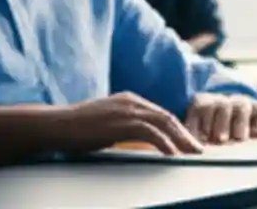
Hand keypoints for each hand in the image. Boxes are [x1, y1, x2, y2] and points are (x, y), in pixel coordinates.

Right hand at [52, 92, 204, 155]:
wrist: (58, 124)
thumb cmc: (77, 128)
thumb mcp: (106, 124)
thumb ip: (123, 128)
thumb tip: (137, 140)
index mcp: (129, 100)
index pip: (160, 113)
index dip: (176, 128)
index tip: (187, 142)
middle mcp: (132, 101)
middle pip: (167, 117)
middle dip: (185, 134)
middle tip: (198, 149)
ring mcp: (127, 110)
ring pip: (164, 123)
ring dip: (181, 139)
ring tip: (192, 153)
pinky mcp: (122, 122)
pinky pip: (151, 133)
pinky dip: (165, 144)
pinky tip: (173, 155)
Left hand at [184, 93, 256, 143]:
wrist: (237, 117)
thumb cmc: (211, 130)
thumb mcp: (198, 132)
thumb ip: (192, 139)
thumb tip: (189, 150)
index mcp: (204, 103)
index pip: (200, 106)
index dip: (198, 121)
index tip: (199, 137)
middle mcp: (223, 101)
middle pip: (221, 105)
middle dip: (220, 122)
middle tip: (220, 139)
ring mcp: (241, 103)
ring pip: (241, 106)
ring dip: (240, 122)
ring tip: (239, 137)